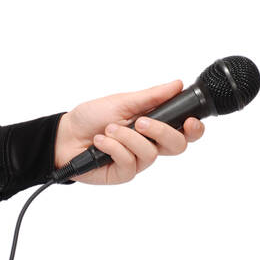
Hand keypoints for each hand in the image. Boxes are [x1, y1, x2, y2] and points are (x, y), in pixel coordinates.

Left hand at [54, 81, 204, 184]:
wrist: (65, 135)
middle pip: (177, 146)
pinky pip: (129, 163)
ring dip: (127, 138)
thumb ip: (152, 97)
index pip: (184, 132)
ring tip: (109, 129)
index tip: (190, 121)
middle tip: (142, 122)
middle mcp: (150, 145)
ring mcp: (138, 161)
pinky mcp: (124, 174)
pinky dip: (114, 148)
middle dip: (162, 132)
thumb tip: (177, 84)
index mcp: (154, 126)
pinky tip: (101, 142)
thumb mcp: (123, 101)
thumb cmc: (92, 117)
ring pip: (150, 154)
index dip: (194, 129)